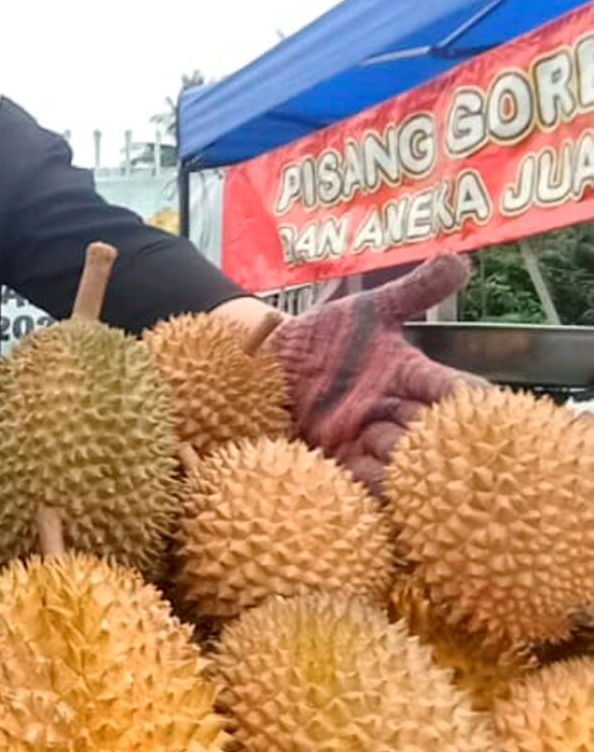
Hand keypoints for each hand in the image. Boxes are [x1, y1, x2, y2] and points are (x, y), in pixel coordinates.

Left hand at [271, 254, 476, 495]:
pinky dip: (371, 484)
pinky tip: (383, 490)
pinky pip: (358, 477)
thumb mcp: (370, 310)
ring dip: (408, 465)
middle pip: (429, 432)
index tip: (486, 403)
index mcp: (409, 375)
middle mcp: (392, 410)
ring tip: (422, 473)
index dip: (468, 397)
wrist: (266, 357)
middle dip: (442, 442)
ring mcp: (362, 435)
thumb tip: (459, 261)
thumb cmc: (324, 335)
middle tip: (459, 451)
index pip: (452, 389)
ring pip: (398, 458)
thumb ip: (414, 291)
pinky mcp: (331, 454)